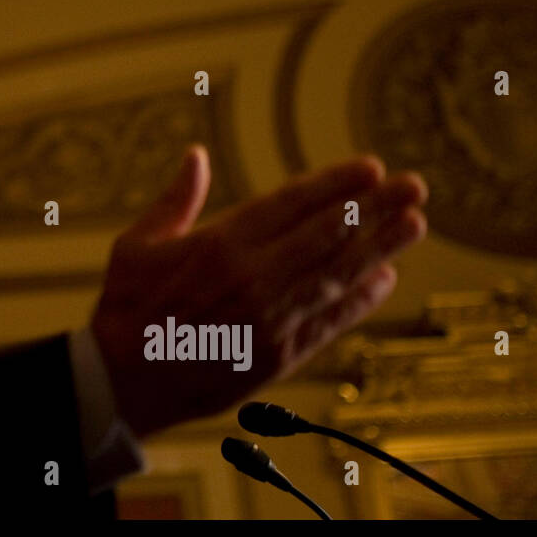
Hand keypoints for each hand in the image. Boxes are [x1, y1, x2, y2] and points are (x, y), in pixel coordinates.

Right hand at [90, 145, 426, 440]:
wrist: (123, 382)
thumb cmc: (126, 307)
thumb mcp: (136, 244)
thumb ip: (175, 199)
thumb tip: (196, 155)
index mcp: (218, 244)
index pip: (291, 204)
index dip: (335, 184)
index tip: (371, 167)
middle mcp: (252, 277)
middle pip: (326, 235)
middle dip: (374, 208)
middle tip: (412, 186)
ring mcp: (269, 317)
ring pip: (337, 275)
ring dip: (380, 248)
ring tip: (414, 223)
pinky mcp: (278, 355)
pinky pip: (329, 321)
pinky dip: (359, 300)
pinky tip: (384, 278)